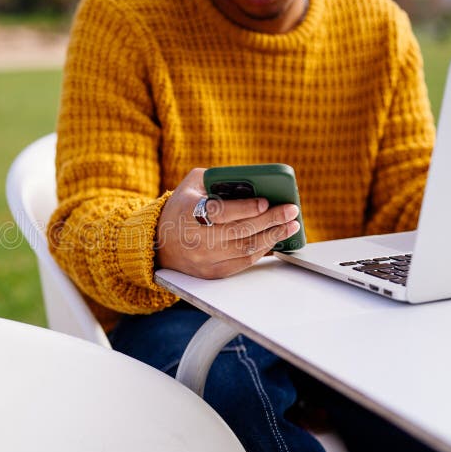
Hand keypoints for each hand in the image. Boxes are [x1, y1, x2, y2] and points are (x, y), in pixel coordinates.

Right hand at [155, 168, 299, 278]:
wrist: (159, 242)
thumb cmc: (181, 208)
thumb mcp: (192, 185)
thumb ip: (218, 178)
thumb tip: (253, 180)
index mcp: (187, 213)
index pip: (220, 212)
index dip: (245, 208)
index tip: (266, 202)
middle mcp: (195, 239)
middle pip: (239, 231)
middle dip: (270, 220)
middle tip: (291, 211)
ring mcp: (204, 260)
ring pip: (246, 249)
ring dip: (273, 236)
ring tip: (290, 225)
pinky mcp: (212, 273)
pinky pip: (244, 262)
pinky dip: (262, 250)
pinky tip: (275, 239)